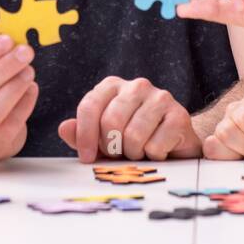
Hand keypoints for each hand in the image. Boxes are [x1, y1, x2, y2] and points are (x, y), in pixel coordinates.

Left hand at [59, 77, 201, 162]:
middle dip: (111, 147)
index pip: (90, 106)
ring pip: (132, 136)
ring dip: (133, 154)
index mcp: (113, 86)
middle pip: (110, 122)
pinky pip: (154, 146)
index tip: (86, 158)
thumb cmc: (133, 141)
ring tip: (139, 151)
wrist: (174, 146)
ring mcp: (160, 97)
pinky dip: (153, 157)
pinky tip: (158, 151)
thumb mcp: (102, 140)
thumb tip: (64, 128)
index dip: (85, 136)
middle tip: (119, 154)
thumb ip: (81, 134)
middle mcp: (137, 85)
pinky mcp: (179, 115)